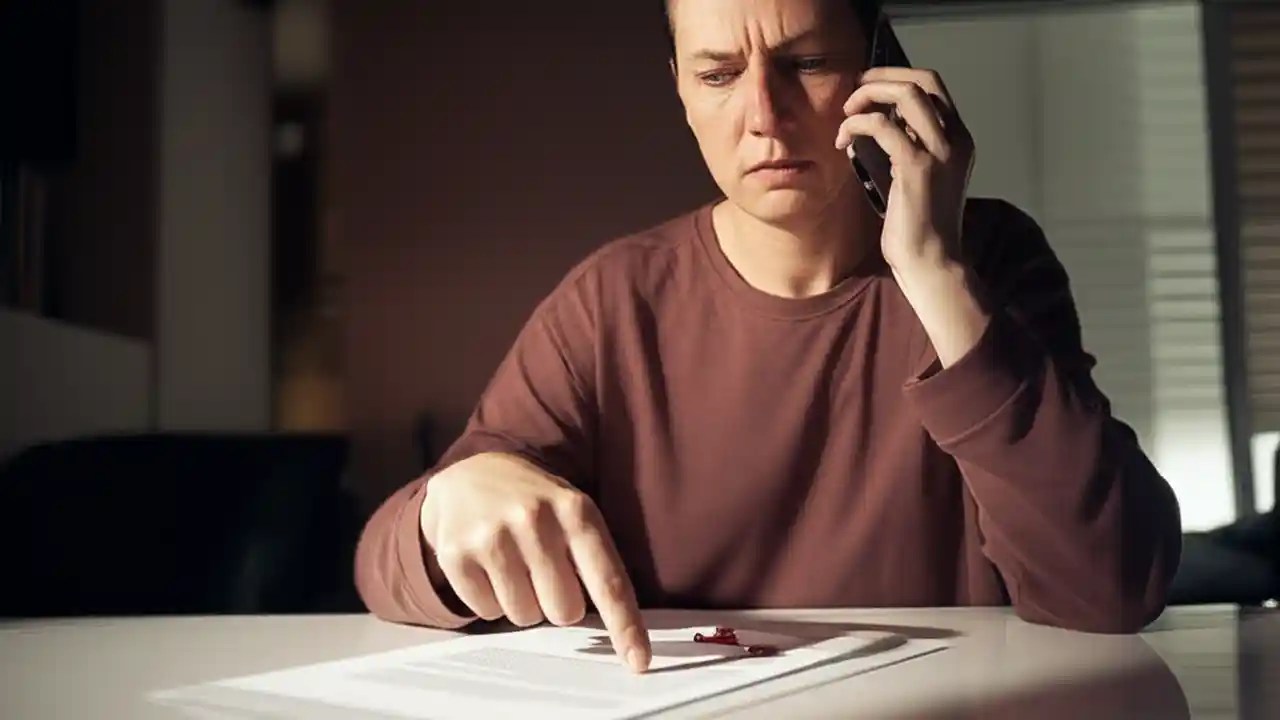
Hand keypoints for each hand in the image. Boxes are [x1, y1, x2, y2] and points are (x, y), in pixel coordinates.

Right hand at [421, 452, 650, 672]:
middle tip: (544, 572)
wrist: (469, 473)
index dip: (625, 625)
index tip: (638, 661)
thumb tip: (615, 628)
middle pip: (565, 611)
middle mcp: (534, 519)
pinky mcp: (456, 554)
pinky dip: (490, 599)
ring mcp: (492, 536)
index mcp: (575, 510)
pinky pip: (486, 612)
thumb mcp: (571, 511)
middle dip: (558, 603)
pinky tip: (488, 566)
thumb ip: (593, 559)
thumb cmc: (534, 503)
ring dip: (523, 603)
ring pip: (524, 616)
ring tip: (514, 565)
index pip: (607, 580)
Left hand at [834, 67, 974, 273]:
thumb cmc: (918, 226)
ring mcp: (940, 151)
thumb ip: (909, 146)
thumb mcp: (919, 177)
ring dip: (867, 96)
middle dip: (882, 78)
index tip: (867, 87)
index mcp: (959, 140)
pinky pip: (881, 125)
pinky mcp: (917, 166)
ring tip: (845, 115)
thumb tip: (879, 119)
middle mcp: (956, 139)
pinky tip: (842, 141)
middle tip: (852, 94)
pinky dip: (856, 124)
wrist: (931, 262)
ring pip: (906, 94)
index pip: (934, 86)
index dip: (897, 77)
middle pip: (923, 80)